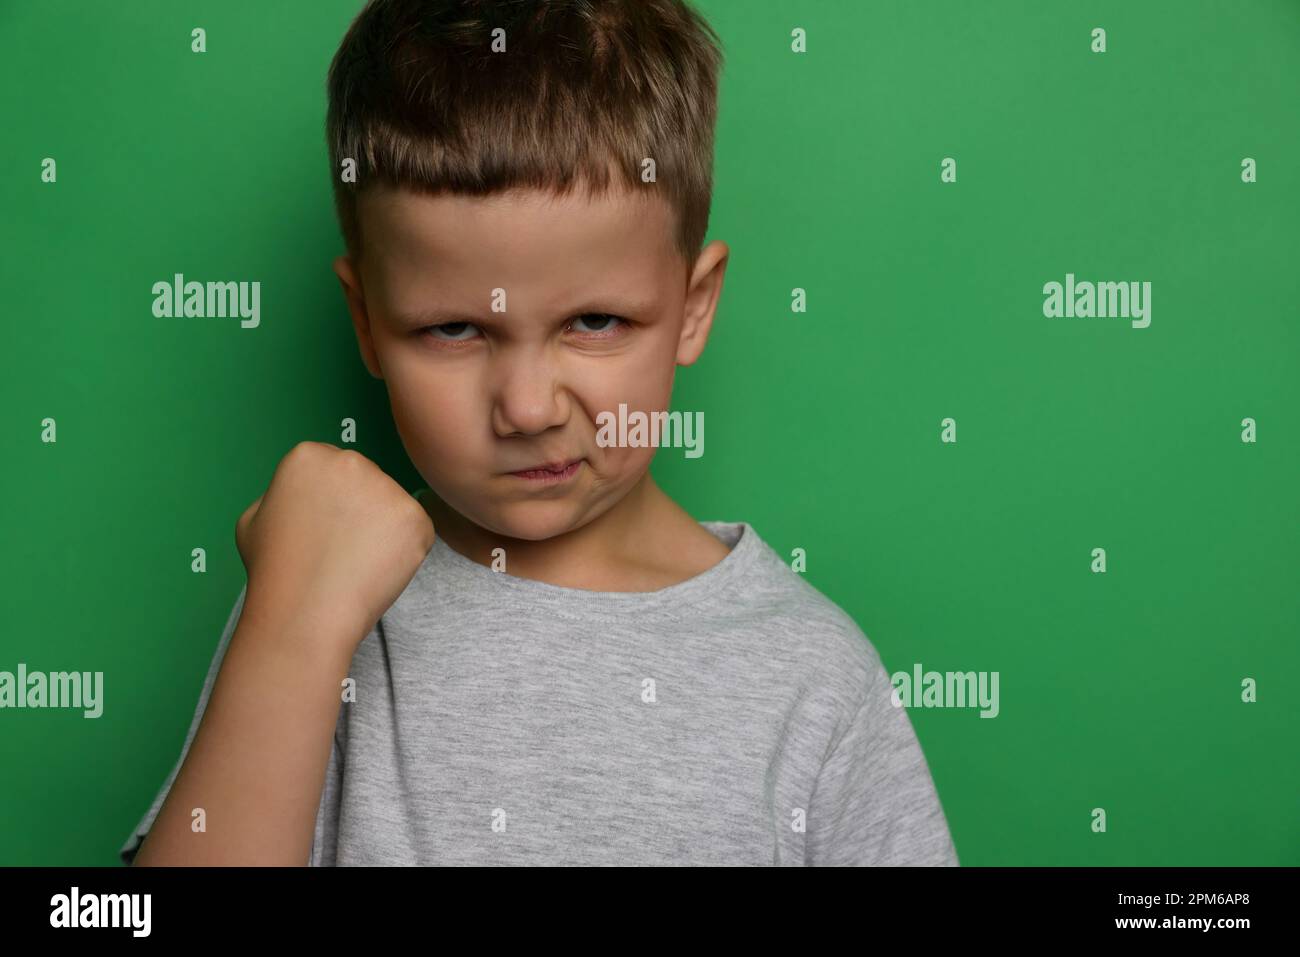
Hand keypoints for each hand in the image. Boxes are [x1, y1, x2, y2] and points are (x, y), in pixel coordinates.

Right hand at [235, 442, 436, 651]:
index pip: (331, 466)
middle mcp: (350, 462)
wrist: (305, 611)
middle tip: (341, 547)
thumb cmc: (274, 571)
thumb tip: (303, 494)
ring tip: (356, 560)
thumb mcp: (253, 519)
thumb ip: (281, 494)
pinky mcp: (415, 517)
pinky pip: (414, 529)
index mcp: (308, 455)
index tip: (322, 527)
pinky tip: (376, 568)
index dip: (329, 499)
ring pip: (391, 504)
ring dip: (382, 528)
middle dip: (359, 508)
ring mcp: (387, 488)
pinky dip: (404, 550)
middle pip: (365, 479)